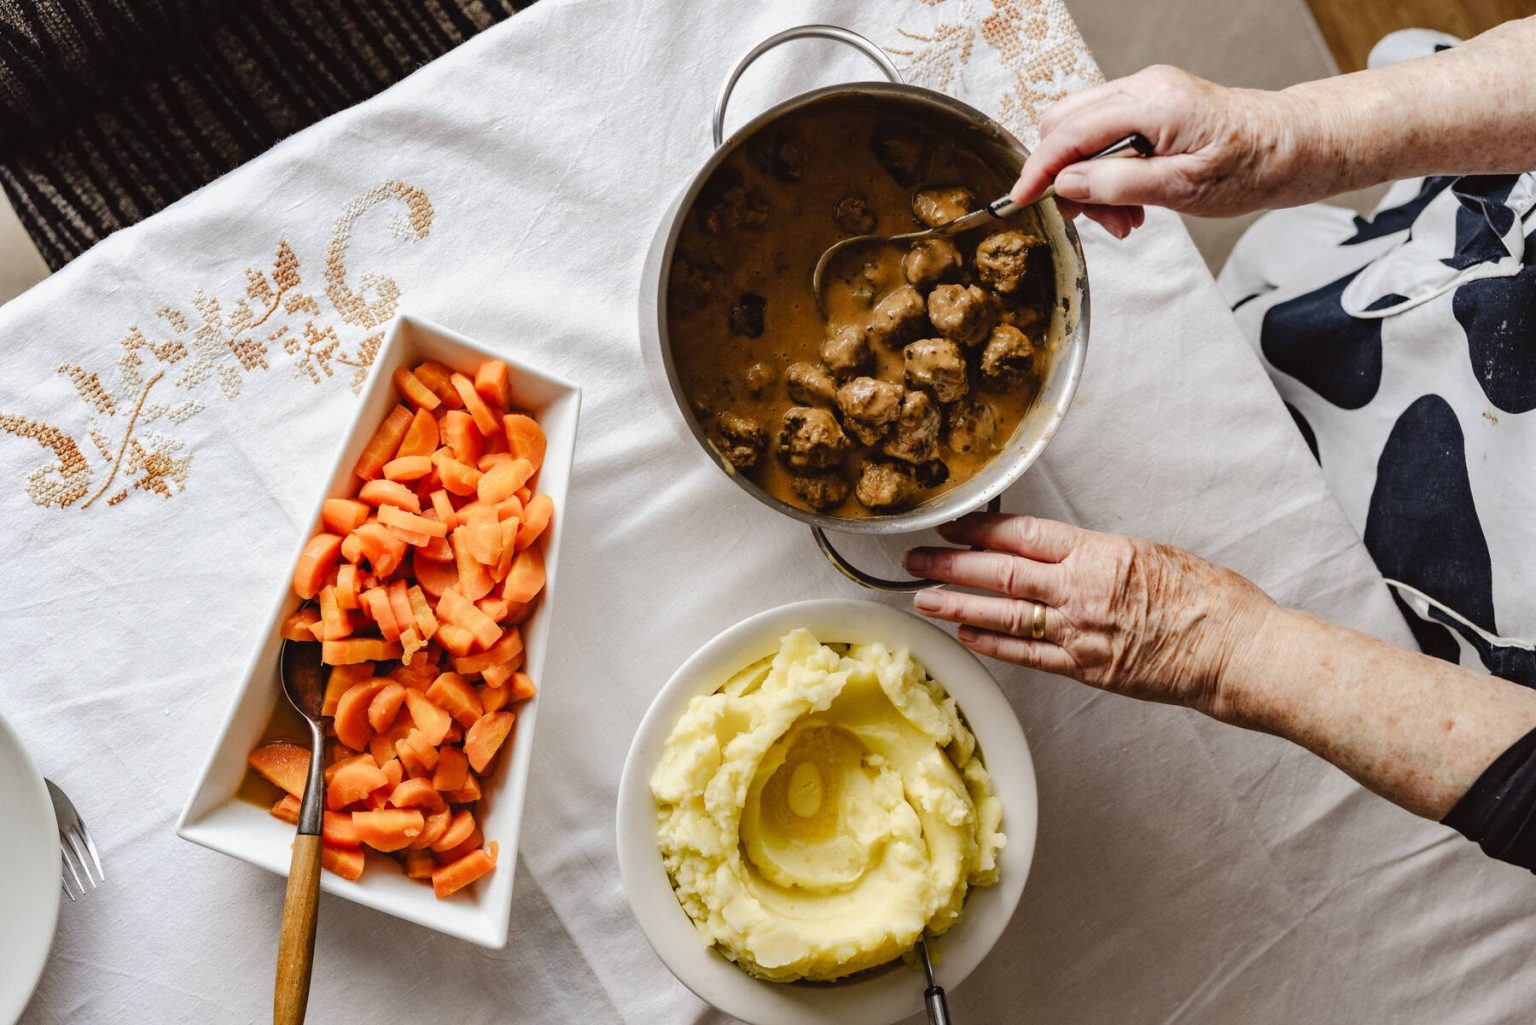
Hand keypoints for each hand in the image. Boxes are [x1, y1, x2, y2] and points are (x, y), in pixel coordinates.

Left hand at [905, 513, 1275, 716]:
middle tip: (913, 560)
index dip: (977, 531)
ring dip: (956, 607)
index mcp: (1097, 552)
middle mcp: (1080, 590)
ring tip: (921, 600)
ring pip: (1002, 616)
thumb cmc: (1207, 599)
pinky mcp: (1086, 669)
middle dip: (949, 566)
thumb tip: (1062, 552)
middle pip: (998, 574)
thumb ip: (1097, 554)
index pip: (1021, 535)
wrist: (1236, 650)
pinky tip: (965, 636)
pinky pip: (1027, 656)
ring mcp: (1079, 633)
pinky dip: (992, 645)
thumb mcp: (1149, 553)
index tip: (949, 527)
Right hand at [1011, 65, 1312, 237]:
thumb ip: (1120, 183)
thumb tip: (1066, 183)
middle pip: (1066, 124)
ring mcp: (1146, 94)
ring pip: (1081, 133)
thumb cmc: (1255, 166)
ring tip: (1125, 219)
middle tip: (1095, 220)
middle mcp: (1144, 88)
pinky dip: (1106, 173)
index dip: (1040, 168)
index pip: (1071, 131)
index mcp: (1153, 102)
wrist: (1296, 147)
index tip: (1021, 200)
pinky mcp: (1150, 107)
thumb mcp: (1185, 189)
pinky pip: (1105, 136)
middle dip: (1067, 177)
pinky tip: (1131, 201)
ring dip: (1089, 182)